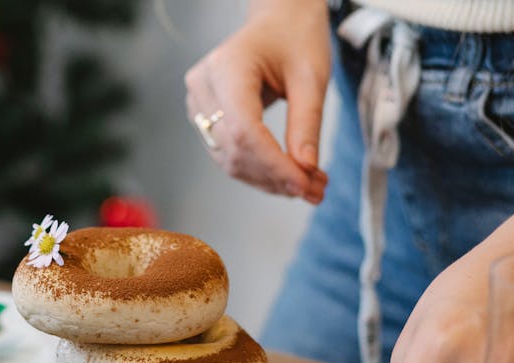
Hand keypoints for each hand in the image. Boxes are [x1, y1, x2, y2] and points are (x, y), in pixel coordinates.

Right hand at [184, 0, 330, 203]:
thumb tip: (305, 170)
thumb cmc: (295, 37)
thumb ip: (307, 124)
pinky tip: (285, 176)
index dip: (274, 164)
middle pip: (234, 150)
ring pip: (228, 159)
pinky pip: (227, 153)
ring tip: (307, 186)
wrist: (278, 20)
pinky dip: (257, 169)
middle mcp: (203, 86)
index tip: (304, 185)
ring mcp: (198, 103)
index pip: (244, 131)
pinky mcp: (203, 117)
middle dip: (275, 176)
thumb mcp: (311, 76)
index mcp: (227, 68)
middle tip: (315, 190)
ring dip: (267, 179)